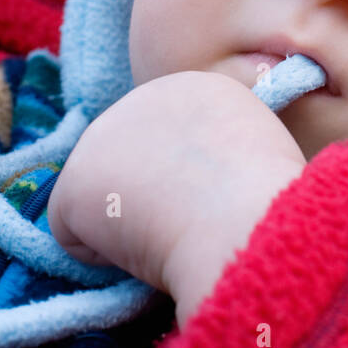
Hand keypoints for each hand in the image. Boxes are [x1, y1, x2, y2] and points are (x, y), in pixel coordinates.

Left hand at [47, 71, 306, 327]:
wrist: (245, 221)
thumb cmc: (274, 203)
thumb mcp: (267, 156)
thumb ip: (230, 154)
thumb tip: (214, 183)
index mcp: (201, 88)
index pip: (176, 142)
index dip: (193, 181)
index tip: (221, 201)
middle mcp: (145, 96)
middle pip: (136, 164)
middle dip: (157, 198)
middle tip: (198, 223)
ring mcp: (102, 135)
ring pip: (110, 200)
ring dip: (135, 226)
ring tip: (177, 234)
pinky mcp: (74, 181)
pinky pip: (79, 239)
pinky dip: (108, 258)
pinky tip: (148, 248)